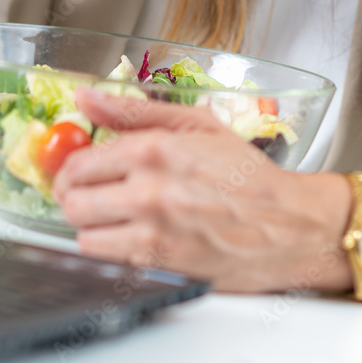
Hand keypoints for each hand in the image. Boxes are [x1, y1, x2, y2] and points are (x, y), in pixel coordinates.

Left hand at [53, 89, 353, 292]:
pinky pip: (109, 262)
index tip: (84, 172)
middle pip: (72, 201)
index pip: (79, 161)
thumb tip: (86, 96)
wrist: (288, 223)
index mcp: (155, 148)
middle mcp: (150, 190)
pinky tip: (137, 238)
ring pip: (83, 236)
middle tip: (95, 195)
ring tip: (118, 219)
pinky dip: (115, 252)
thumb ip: (133, 110)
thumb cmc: (246, 173)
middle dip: (79, 197)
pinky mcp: (162, 267)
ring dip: (95, 228)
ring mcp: (155, 232)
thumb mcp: (196, 124)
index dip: (74, 168)